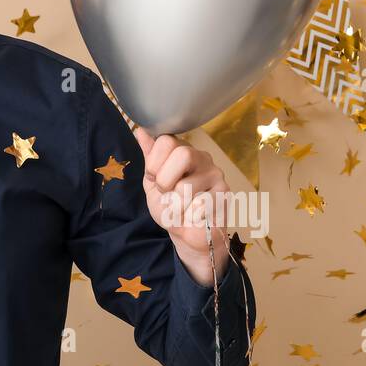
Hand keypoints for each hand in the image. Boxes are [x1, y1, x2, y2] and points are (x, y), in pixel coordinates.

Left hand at [133, 125, 229, 286]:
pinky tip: (194, 216)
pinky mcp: (224, 195)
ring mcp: (216, 175)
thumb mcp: (153, 181)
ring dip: (175, 204)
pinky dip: (188, 216)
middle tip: (166, 192)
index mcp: (182, 150)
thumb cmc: (170, 205)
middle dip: (165, 180)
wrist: (186, 235)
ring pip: (187, 186)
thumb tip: (141, 130)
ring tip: (181, 207)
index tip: (154, 177)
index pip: (166, 140)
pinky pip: (199, 206)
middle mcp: (202, 158)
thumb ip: (149, 156)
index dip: (154, 163)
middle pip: (183, 154)